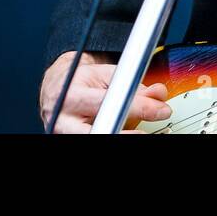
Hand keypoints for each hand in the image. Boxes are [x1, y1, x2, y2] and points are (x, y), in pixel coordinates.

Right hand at [39, 51, 171, 133]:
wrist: (57, 89)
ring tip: (138, 129)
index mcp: (71, 95)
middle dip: (129, 131)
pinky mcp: (69, 141)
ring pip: (101, 135)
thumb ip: (132, 83)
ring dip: (125, 132)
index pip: (110, 103)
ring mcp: (66, 135)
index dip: (139, 107)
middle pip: (103, 129)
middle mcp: (65, 120)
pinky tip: (126, 129)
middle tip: (148, 130)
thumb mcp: (104, 74)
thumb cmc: (80, 80)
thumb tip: (158, 93)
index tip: (159, 110)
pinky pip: (100, 136)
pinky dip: (117, 132)